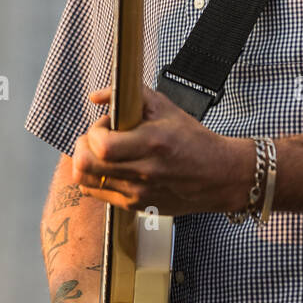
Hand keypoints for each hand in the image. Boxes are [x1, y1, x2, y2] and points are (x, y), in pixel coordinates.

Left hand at [71, 84, 253, 215]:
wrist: (219, 176)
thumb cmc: (194, 141)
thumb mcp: (166, 107)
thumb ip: (132, 96)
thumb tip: (97, 96)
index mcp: (152, 144)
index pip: (101, 146)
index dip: (95, 131)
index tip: (107, 124)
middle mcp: (143, 173)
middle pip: (85, 167)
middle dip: (83, 147)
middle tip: (97, 138)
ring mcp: (138, 194)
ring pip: (86, 183)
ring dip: (87, 164)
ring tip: (103, 153)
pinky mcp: (136, 206)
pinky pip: (98, 194)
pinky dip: (97, 178)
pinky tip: (113, 167)